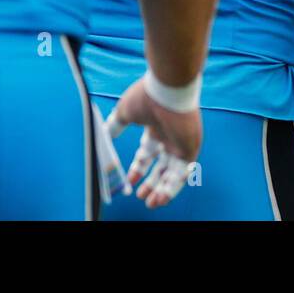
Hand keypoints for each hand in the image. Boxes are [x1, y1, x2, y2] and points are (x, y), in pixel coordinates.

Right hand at [106, 76, 201, 208]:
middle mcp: (169, 137)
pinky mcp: (190, 148)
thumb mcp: (124, 113)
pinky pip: (183, 173)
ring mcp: (180, 143)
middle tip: (141, 196)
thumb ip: (115, 126)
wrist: (168, 89)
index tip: (128, 182)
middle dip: (151, 183)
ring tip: (151, 203)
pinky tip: (162, 198)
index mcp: (155, 128)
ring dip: (162, 189)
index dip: (137, 169)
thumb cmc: (146, 98)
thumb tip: (103, 134)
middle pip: (161, 167)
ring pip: (172, 173)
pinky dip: (172, 187)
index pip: (147, 154)